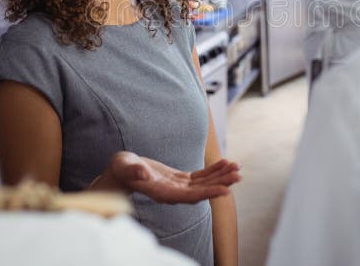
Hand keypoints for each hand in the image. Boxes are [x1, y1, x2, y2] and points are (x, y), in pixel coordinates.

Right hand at [108, 151, 240, 203]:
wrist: (120, 172)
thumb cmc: (122, 169)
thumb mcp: (125, 167)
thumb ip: (134, 171)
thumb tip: (144, 174)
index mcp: (163, 193)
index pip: (190, 197)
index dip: (208, 194)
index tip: (225, 191)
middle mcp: (174, 193)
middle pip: (202, 191)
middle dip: (221, 183)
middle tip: (239, 175)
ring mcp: (178, 187)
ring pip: (204, 183)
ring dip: (221, 176)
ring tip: (237, 167)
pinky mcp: (179, 179)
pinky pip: (200, 176)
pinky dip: (213, 170)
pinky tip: (225, 162)